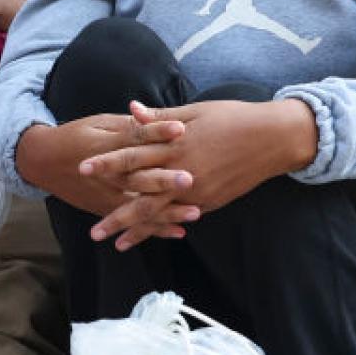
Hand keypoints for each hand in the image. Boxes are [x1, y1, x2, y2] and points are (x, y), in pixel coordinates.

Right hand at [15, 112, 190, 217]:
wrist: (41, 161)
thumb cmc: (75, 136)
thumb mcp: (98, 123)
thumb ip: (127, 125)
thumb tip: (151, 115)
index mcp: (106, 147)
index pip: (134, 138)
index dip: (157, 132)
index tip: (181, 128)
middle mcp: (107, 175)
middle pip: (138, 177)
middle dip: (165, 180)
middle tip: (190, 179)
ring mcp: (106, 195)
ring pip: (139, 206)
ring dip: (167, 212)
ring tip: (195, 213)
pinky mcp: (104, 209)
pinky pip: (132, 222)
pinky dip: (154, 229)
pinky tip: (178, 232)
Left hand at [78, 99, 317, 247]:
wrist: (273, 139)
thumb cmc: (233, 118)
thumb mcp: (194, 112)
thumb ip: (161, 119)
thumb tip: (131, 110)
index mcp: (175, 146)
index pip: (132, 155)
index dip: (106, 163)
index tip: (82, 169)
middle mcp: (183, 172)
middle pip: (141, 194)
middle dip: (115, 213)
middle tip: (92, 230)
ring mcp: (197, 191)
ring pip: (160, 213)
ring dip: (135, 229)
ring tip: (113, 243)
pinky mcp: (210, 201)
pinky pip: (180, 217)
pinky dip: (162, 228)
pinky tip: (147, 238)